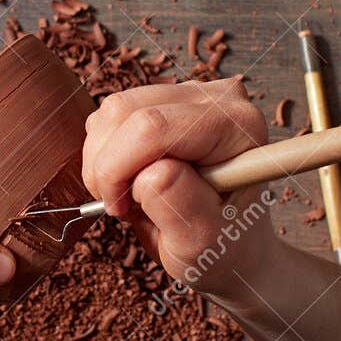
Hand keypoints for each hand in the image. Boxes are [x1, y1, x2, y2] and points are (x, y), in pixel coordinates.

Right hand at [81, 77, 282, 296]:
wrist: (231, 246)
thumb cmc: (222, 246)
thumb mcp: (201, 243)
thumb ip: (180, 207)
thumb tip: (150, 173)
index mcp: (237, 128)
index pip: (153, 127)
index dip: (119, 168)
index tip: (121, 209)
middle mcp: (218, 98)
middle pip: (124, 111)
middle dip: (107, 165)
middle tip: (121, 206)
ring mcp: (191, 94)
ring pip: (111, 111)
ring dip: (104, 160)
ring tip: (130, 195)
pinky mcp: (165, 99)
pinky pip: (110, 116)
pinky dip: (106, 151)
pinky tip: (129, 178)